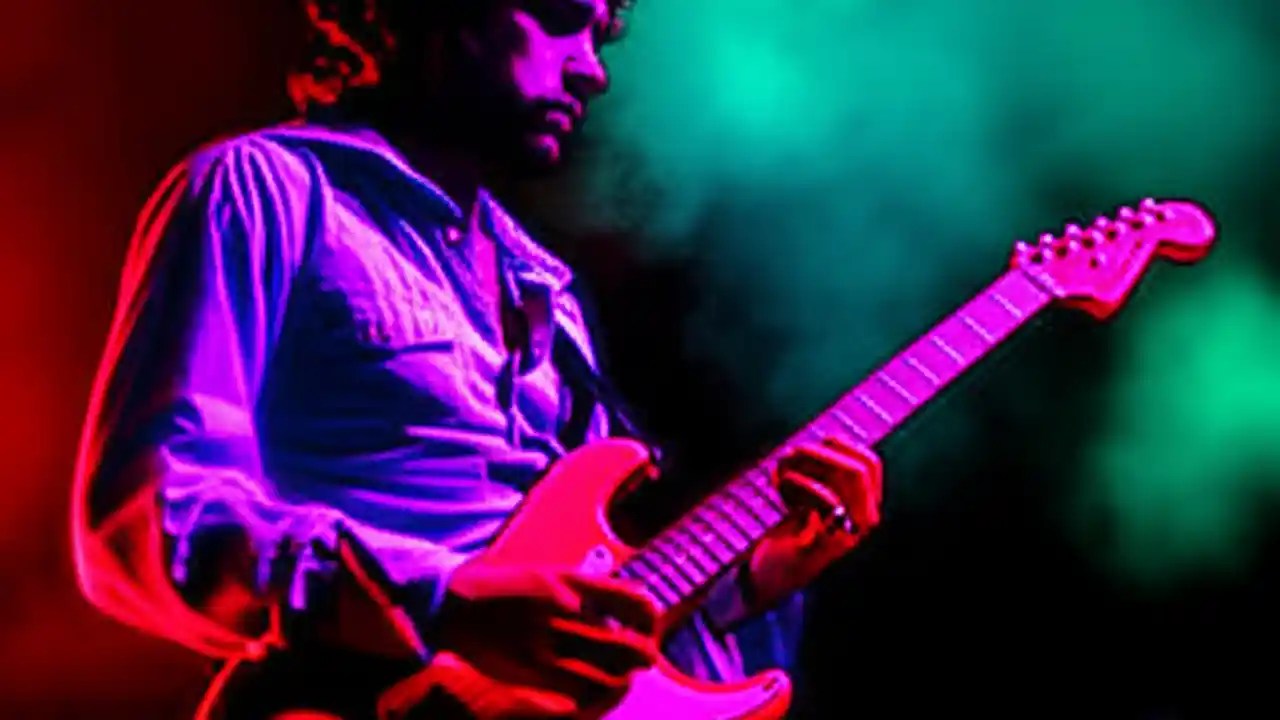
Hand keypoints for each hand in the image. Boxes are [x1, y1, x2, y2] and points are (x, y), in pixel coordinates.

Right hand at [431, 560, 659, 714]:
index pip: (632, 602)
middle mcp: (562, 615)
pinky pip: (578, 700)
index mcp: (568, 582)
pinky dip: (596, 702)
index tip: (649, 623)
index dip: (649, 617)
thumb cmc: (495, 586)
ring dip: (621, 681)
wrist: (442, 604)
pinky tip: (596, 696)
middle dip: (641, 655)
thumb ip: (584, 586)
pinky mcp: (529, 676)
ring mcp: (546, 649)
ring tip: (621, 679)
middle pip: (627, 647)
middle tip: (644, 657)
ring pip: (608, 678)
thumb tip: (630, 606)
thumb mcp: (543, 572)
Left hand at [744, 438, 882, 611]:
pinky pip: (824, 501)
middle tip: (793, 451)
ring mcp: (849, 536)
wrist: (771, 577)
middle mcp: (864, 523)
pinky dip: (800, 484)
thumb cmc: (790, 533)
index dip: (844, 446)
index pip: (872, 464)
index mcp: (865, 507)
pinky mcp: (827, 546)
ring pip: (842, 481)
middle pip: (860, 470)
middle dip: (823, 453)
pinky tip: (781, 487)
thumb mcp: (810, 495)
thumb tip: (817, 444)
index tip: (817, 442)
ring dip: (807, 466)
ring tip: (782, 469)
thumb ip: (818, 471)